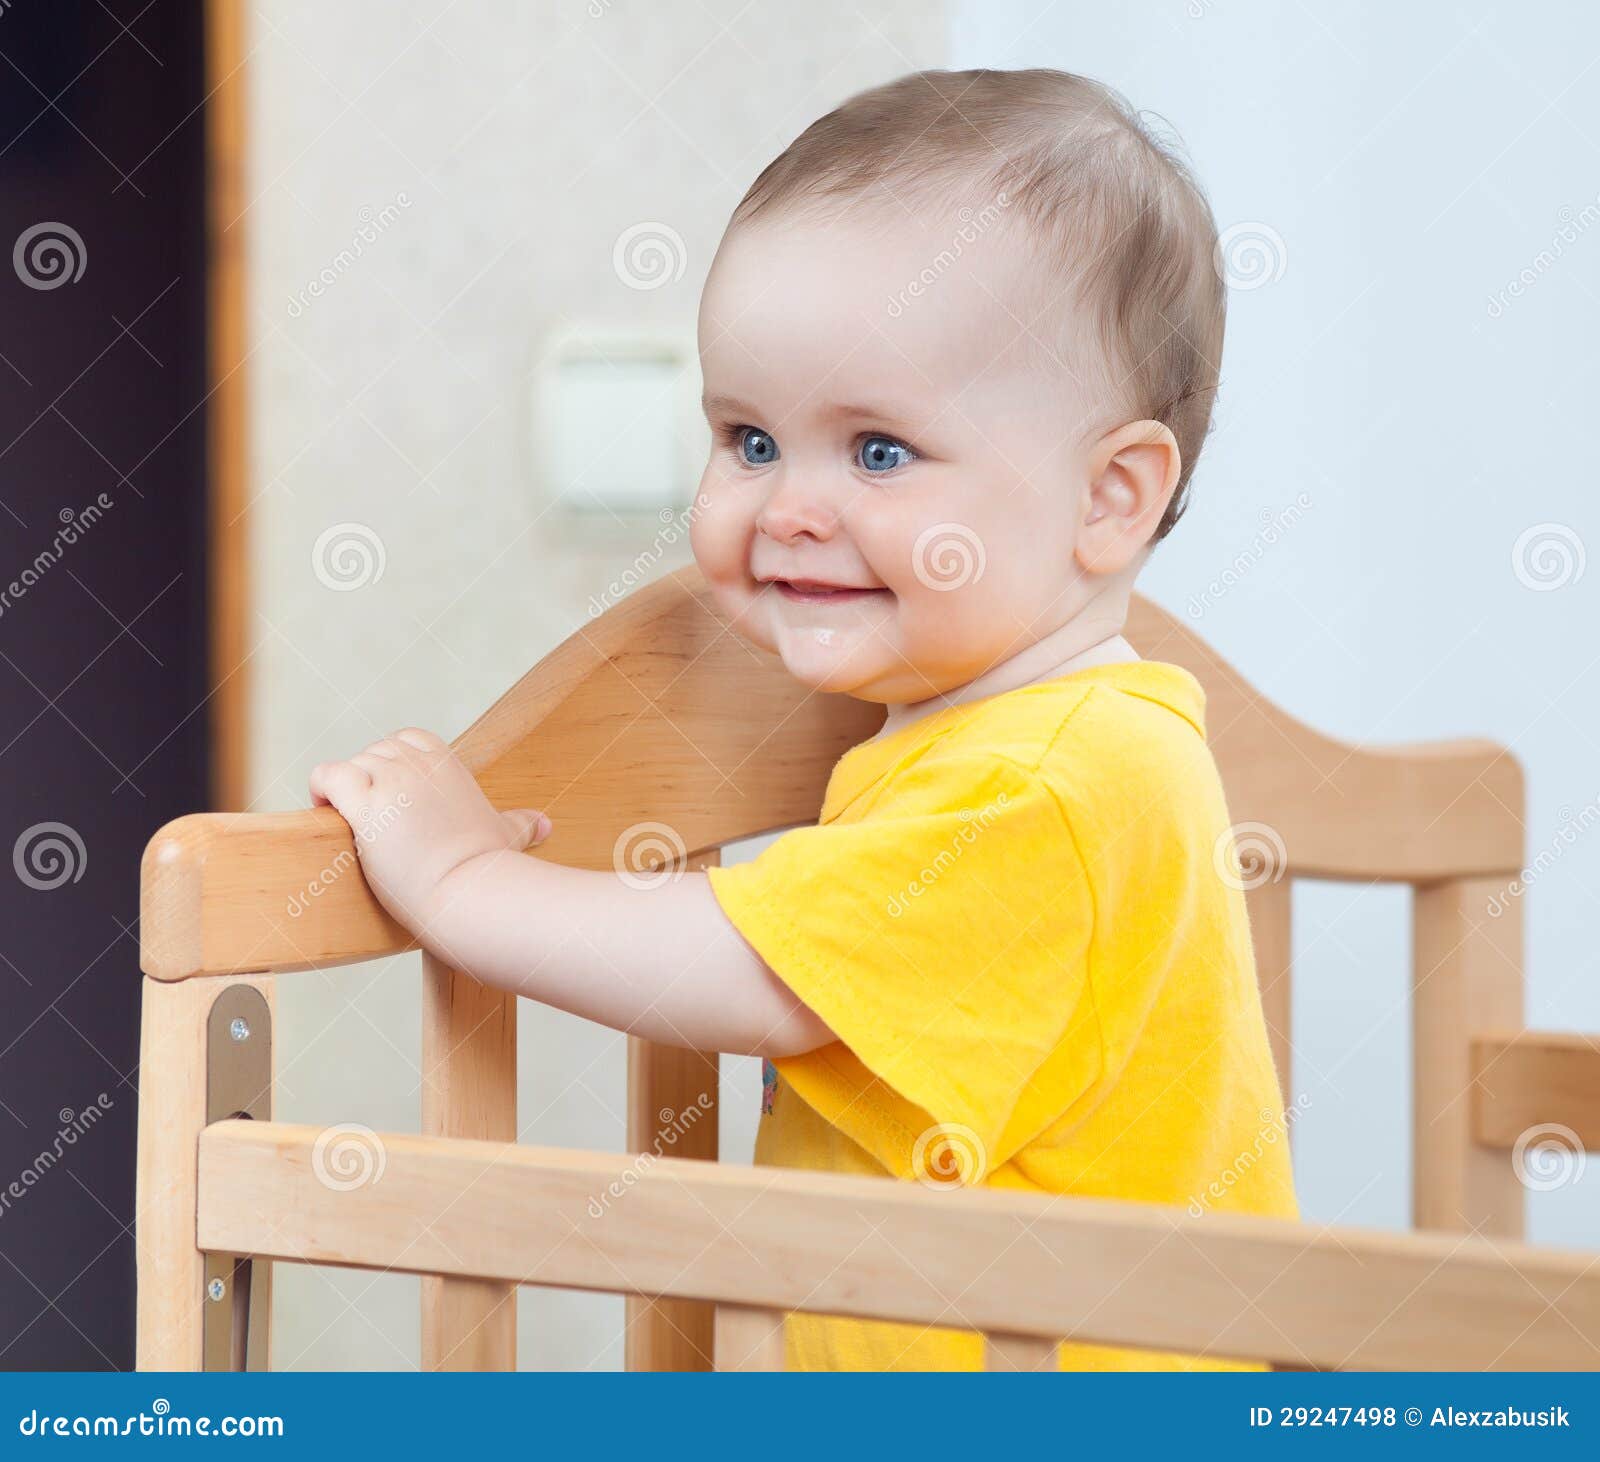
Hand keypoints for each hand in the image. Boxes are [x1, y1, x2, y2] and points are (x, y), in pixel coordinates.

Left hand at [308, 727, 551, 934]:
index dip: (393, 764)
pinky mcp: (366, 806)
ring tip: (350, 826)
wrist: (470, 893)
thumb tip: (545, 825)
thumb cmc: (488, 868)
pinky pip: (329, 776)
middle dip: (368, 781)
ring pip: (352, 766)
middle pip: (376, 753)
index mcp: (449, 764)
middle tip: (373, 821)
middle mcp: (419, 764)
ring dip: (345, 792)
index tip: (394, 798)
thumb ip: (522, 824)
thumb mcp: (507, 835)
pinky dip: (320, 788)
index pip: (407, 740)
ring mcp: (392, 782)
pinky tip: (325, 811)